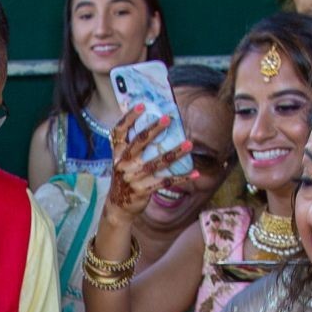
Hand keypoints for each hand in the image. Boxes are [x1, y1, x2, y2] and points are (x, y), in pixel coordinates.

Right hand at [98, 106, 179, 229]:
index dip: (129, 117)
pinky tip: (195, 173)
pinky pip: (166, 181)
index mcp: (117, 152)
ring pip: (157, 162)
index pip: (119, 131)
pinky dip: (182, 177)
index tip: (142, 105)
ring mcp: (133, 177)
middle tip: (168, 118)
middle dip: (154, 129)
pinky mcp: (143, 190)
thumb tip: (149, 123)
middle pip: (139, 143)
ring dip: (175, 153)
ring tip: (189, 144)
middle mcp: (123, 163)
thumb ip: (131, 145)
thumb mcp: (121, 160)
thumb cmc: (125, 177)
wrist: (118, 206)